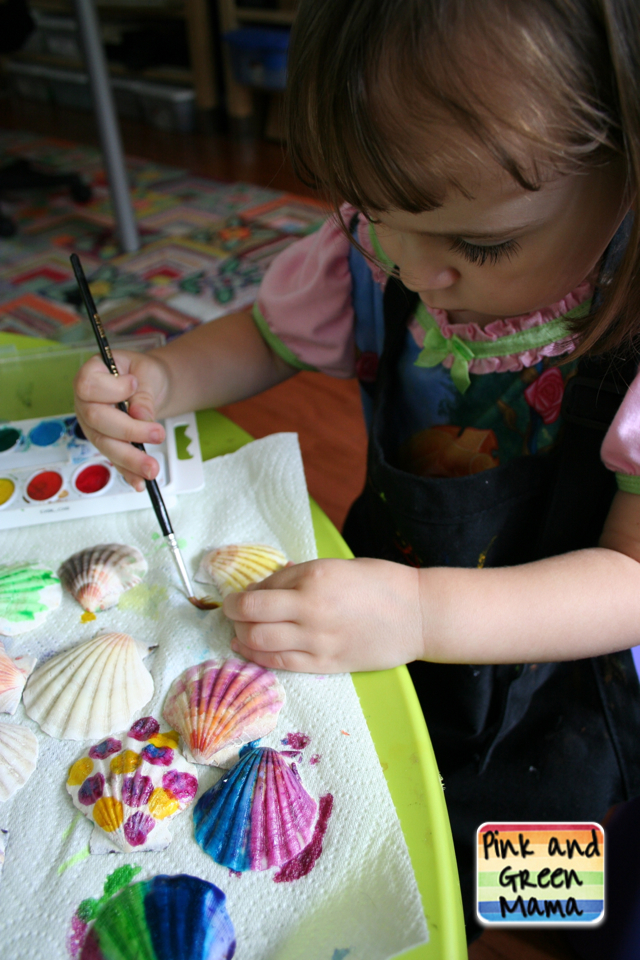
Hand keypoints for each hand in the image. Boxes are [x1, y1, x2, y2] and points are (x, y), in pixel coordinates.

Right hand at [74, 349, 168, 489]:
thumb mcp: (145, 372)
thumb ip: (142, 393)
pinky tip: (139, 482)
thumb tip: (140, 415)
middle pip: (97, 420)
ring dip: (129, 459)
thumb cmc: (140, 373)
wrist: (146, 384)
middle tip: (157, 435)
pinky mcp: (105, 443)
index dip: (111, 390)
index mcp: (90, 376)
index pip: (88, 386)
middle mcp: (85, 403)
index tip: (133, 385)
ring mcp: (92, 425)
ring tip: (151, 469)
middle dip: (128, 431)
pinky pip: (114, 460)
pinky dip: (128, 473)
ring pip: (105, 444)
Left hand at [223, 557, 422, 672]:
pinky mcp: (325, 663)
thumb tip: (263, 588)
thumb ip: (298, 576)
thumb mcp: (335, 566)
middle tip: (231, 612)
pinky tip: (247, 649)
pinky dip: (257, 656)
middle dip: (233, 614)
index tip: (238, 594)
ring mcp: (317, 640)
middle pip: (251, 615)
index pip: (261, 588)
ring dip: (240, 635)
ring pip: (259, 641)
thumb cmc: (380, 582)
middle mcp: (310, 609)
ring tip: (237, 631)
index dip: (242, 593)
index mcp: (313, 577)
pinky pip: (280, 663)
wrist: (417, 615)